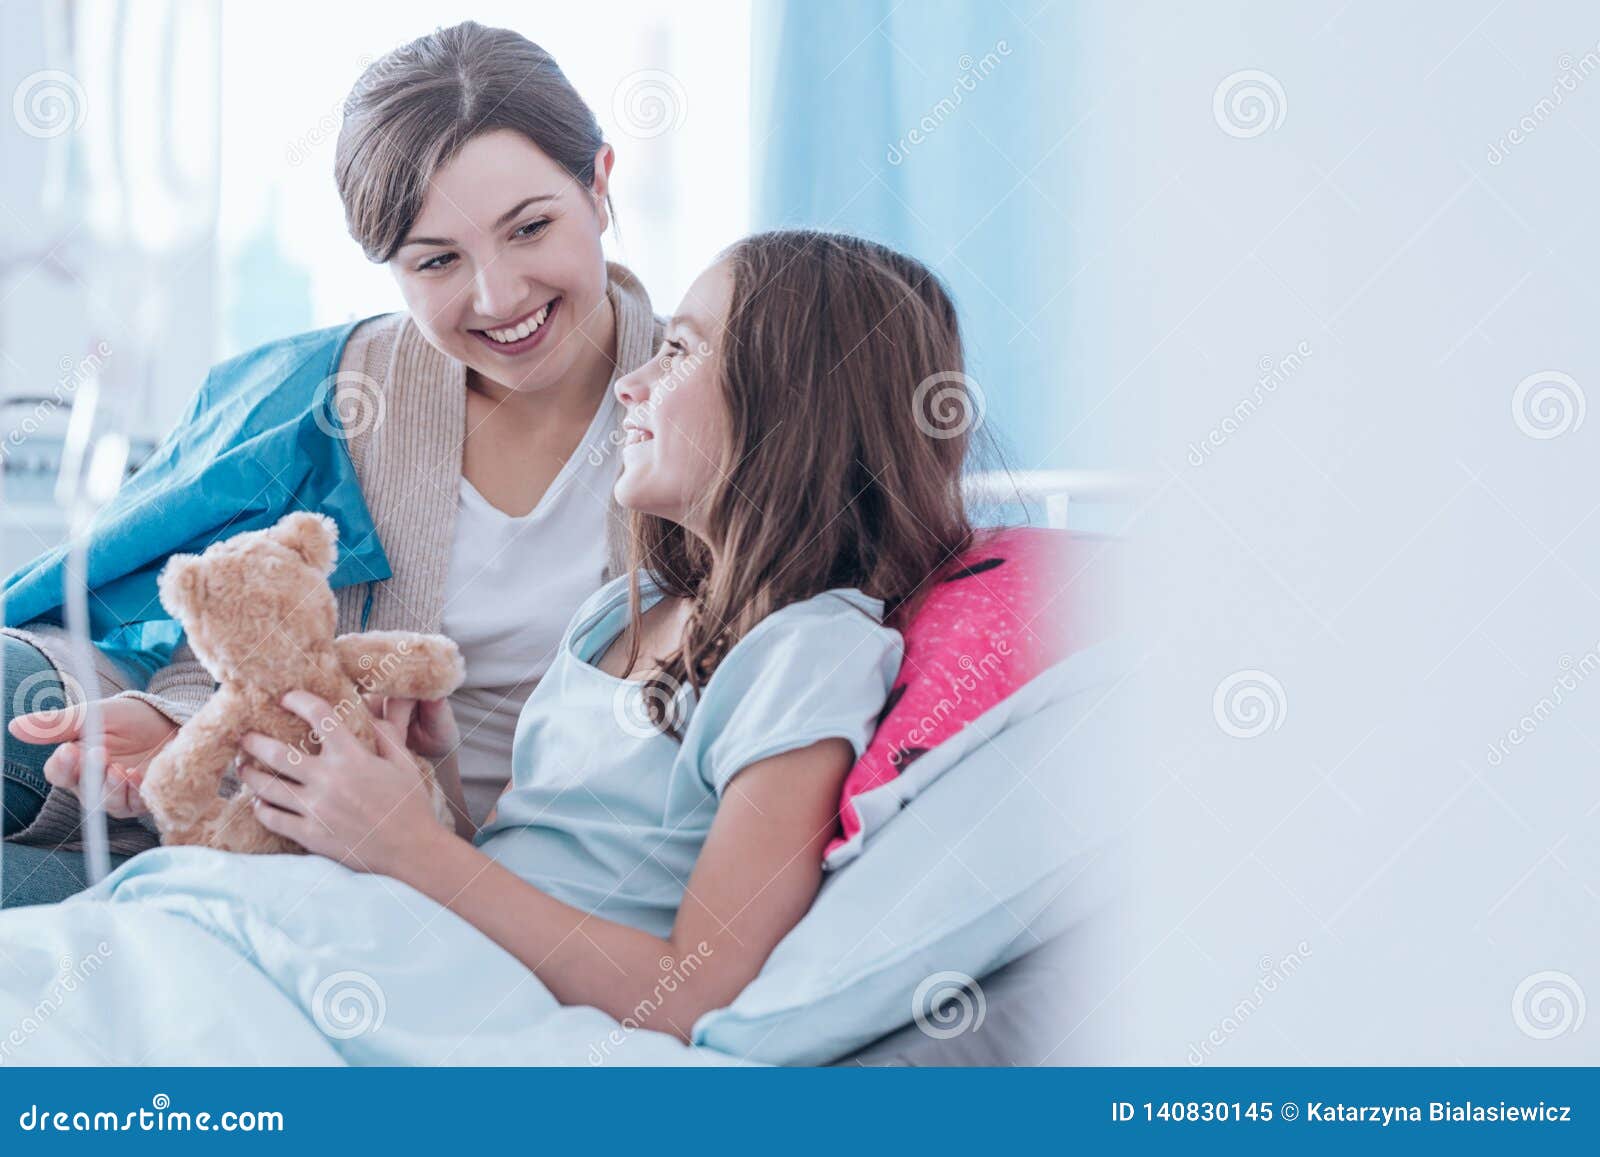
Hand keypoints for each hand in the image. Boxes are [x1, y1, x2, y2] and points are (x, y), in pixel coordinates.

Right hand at [8, 697, 178, 818]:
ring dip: (112, 787)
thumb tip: (14, 727)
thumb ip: (58, 723)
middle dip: (90, 774)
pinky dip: (135, 792)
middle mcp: (93, 784)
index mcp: (76, 763)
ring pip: (106, 804)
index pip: (58, 773)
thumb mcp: (96, 714)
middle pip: (81, 791)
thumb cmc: (130, 718)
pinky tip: (139, 775)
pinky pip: (135, 805)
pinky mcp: (144, 800)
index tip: (69, 749)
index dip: (62, 764)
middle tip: (99, 753)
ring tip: (120, 767)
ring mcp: (119, 795)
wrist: (172, 722)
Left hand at [239, 690, 447, 873]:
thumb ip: (387, 736)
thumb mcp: (405, 764)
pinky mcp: (309, 835)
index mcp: (353, 757)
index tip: (287, 697)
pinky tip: (260, 802)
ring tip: (244, 767)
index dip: (299, 700)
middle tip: (244, 736)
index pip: (320, 716)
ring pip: (266, 786)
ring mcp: (316, 809)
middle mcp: (329, 780)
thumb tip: (371, 715)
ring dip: (249, 774)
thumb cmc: (410, 806)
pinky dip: (261, 807)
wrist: (410, 851)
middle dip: (254, 741)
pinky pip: (272, 818)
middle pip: (277, 753)